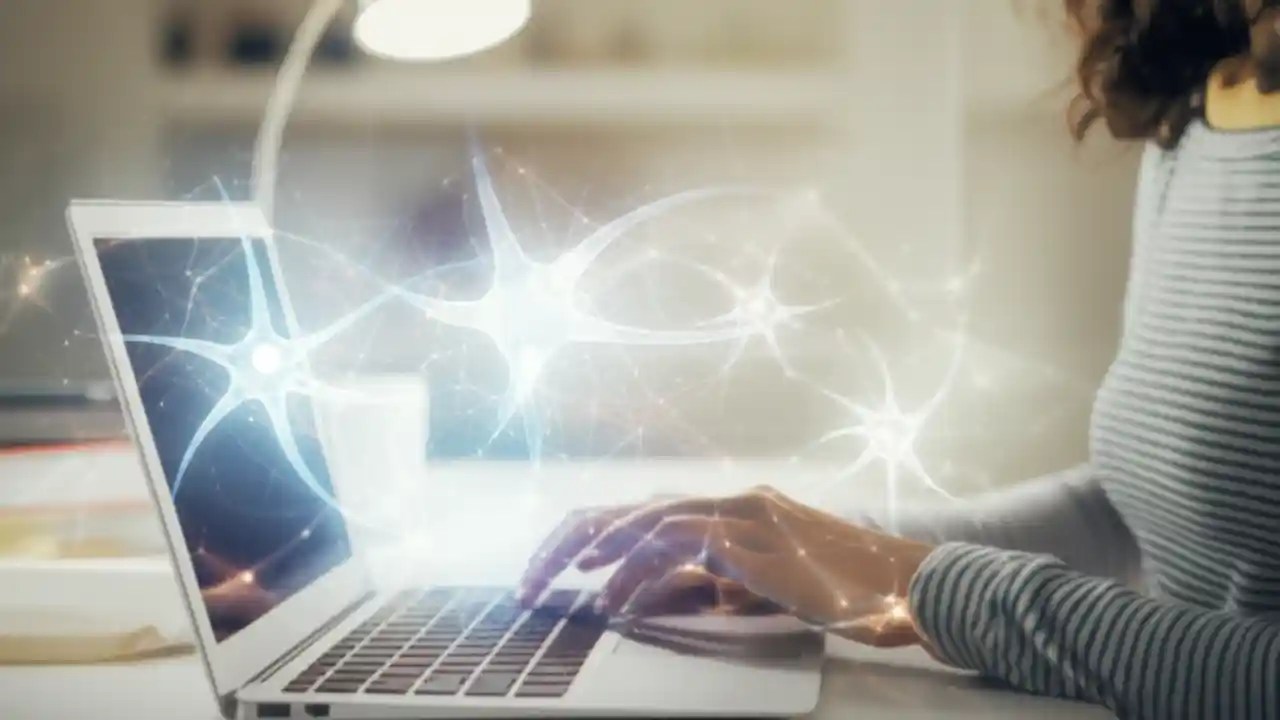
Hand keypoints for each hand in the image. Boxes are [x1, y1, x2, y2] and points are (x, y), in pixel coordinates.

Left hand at [518, 486, 935, 646]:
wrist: (908, 587)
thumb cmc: (847, 588)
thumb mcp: (772, 582)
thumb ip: (727, 577)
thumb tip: (692, 589)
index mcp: (732, 509)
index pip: (645, 515)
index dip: (595, 536)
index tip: (557, 567)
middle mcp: (731, 502)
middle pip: (631, 510)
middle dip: (573, 540)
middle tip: (531, 576)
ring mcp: (743, 516)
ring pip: (646, 520)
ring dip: (595, 551)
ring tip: (558, 582)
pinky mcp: (754, 542)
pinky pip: (678, 548)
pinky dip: (639, 572)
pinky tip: (617, 599)